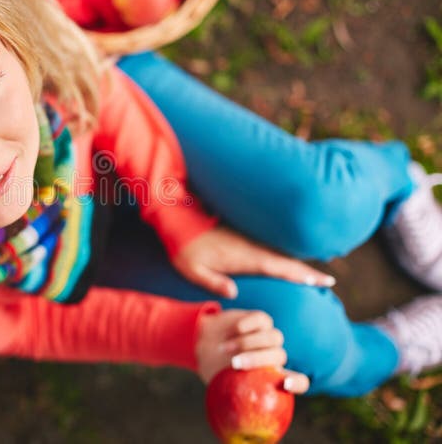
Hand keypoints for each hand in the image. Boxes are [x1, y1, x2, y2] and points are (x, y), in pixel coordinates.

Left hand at [172, 226, 335, 298]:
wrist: (180, 218)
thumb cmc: (185, 247)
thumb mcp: (193, 269)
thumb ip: (213, 281)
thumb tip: (233, 292)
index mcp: (245, 257)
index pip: (281, 267)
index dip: (304, 274)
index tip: (326, 281)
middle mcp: (252, 247)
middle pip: (287, 259)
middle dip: (309, 269)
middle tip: (330, 280)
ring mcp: (249, 239)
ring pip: (279, 251)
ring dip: (297, 260)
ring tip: (316, 271)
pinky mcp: (243, 235)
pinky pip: (269, 246)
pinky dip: (282, 252)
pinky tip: (287, 258)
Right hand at [195, 309, 309, 393]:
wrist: (202, 341)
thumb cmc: (213, 367)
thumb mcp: (220, 383)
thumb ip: (231, 394)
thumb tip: (229, 413)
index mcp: (273, 376)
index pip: (300, 381)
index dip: (297, 383)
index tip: (285, 384)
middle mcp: (275, 357)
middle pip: (280, 356)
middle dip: (257, 359)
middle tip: (235, 363)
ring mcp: (268, 337)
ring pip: (274, 337)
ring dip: (250, 343)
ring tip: (226, 348)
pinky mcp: (260, 321)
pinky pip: (262, 320)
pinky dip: (250, 324)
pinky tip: (237, 329)